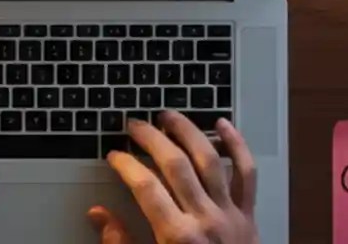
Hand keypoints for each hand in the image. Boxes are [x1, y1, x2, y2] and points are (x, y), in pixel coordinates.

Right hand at [90, 112, 258, 243]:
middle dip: (151, 139)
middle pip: (175, 164)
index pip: (145, 186)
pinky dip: (237, 145)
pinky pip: (248, 173)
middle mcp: (205, 220)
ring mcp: (231, 215)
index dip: (126, 165)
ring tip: (169, 116)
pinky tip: (223, 124)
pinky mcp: (250, 216)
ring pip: (210, 159)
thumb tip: (97, 214)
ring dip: (188, 132)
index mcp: (176, 238)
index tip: (114, 155)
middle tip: (134, 125)